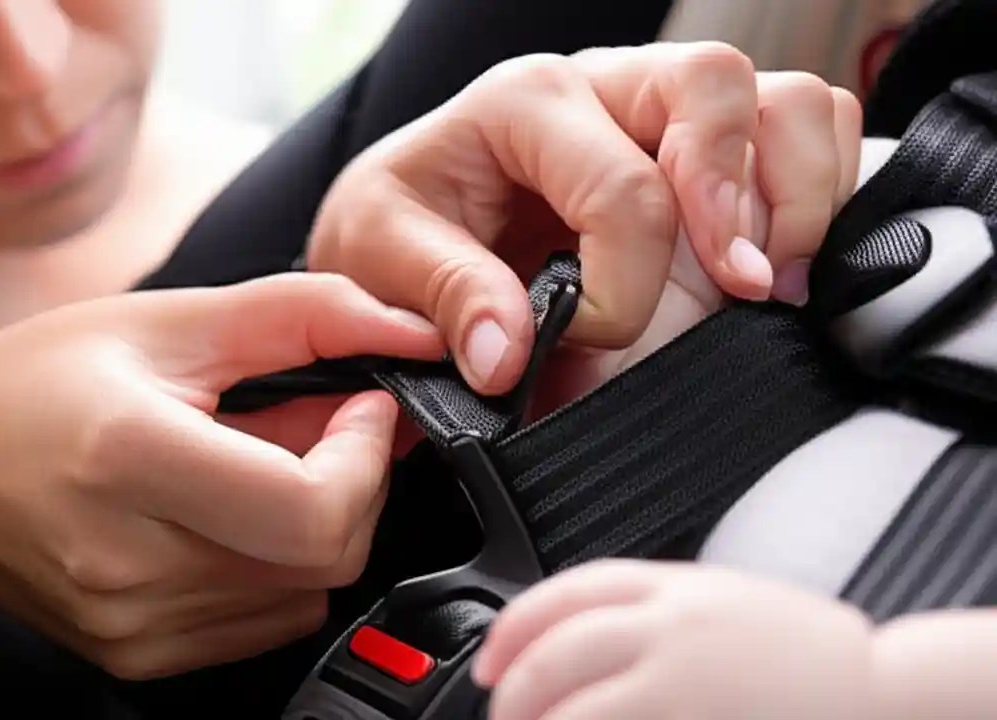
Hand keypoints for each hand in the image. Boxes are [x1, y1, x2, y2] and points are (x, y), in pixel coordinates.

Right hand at [0, 273, 443, 679]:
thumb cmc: (31, 385)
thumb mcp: (169, 321)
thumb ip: (302, 316)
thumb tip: (409, 331)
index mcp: (130, 459)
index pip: (315, 509)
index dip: (368, 455)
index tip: (364, 405)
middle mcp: (131, 562)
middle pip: (327, 557)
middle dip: (358, 484)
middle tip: (327, 425)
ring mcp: (133, 624)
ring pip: (307, 592)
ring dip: (318, 523)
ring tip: (262, 462)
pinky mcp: (138, 656)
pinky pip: (265, 622)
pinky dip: (278, 566)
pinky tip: (229, 512)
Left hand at [308, 42, 860, 404]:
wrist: (407, 219)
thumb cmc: (398, 223)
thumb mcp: (379, 252)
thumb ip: (444, 294)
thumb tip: (509, 351)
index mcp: (523, 103)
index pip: (621, 186)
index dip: (623, 287)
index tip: (586, 341)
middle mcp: (605, 88)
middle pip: (717, 87)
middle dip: (737, 199)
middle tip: (730, 284)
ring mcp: (665, 115)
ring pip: (784, 101)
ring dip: (796, 196)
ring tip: (759, 281)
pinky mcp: (708, 155)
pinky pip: (804, 133)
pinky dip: (819, 196)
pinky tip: (776, 264)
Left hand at [473, 560, 874, 719]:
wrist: (879, 693)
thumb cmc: (805, 653)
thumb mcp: (721, 597)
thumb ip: (652, 604)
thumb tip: (578, 630)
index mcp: (672, 587)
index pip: (564, 592)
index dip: (512, 626)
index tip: (490, 658)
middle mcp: (669, 629)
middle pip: (556, 650)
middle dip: (513, 686)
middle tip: (501, 711)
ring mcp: (680, 685)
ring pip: (574, 705)